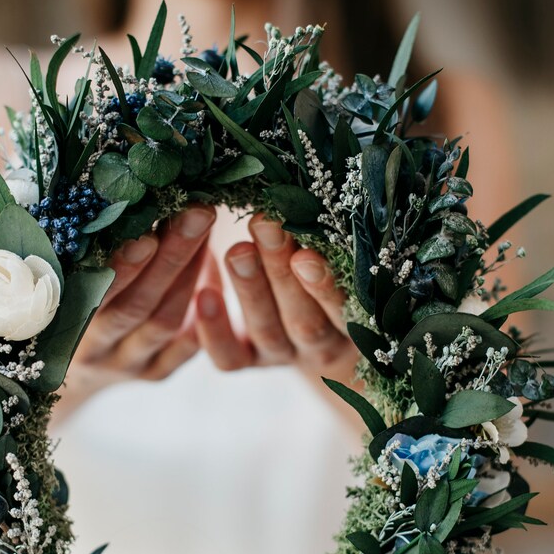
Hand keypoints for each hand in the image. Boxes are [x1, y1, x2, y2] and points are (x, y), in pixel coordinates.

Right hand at [58, 205, 215, 411]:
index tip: (146, 233)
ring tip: (207, 229)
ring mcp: (127, 366)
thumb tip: (108, 184)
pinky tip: (219, 275)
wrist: (71, 367)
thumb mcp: (56, 278)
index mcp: (60, 325)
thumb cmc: (61, 298)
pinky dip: (202, 314)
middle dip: (170, 260)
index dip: (120, 269)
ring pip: (164, 325)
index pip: (94, 297)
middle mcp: (95, 350)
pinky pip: (184, 348)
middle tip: (198, 213)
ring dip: (189, 276)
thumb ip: (75, 246)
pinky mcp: (155, 374)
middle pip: (137, 308)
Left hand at [194, 214, 360, 387]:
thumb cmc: (324, 278)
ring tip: (236, 251)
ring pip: (267, 331)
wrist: (315, 335)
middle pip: (302, 320)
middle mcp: (318, 344)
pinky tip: (203, 296)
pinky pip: (229, 359)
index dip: (324, 285)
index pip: (341, 309)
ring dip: (251, 290)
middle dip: (282, 273)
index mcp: (350, 321)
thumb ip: (325, 240)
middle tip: (265, 227)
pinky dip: (214, 332)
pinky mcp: (246, 362)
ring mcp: (281, 355)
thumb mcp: (335, 262)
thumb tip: (304, 191)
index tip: (306, 252)